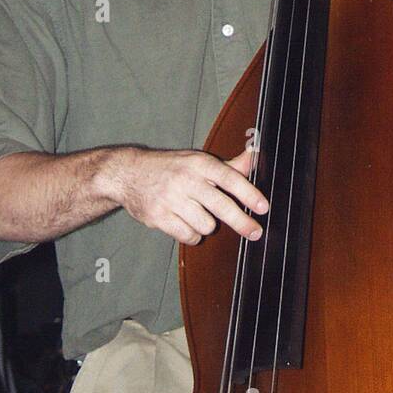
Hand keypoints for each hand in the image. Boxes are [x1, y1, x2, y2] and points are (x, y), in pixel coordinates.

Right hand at [105, 146, 268, 245]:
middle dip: (242, 222)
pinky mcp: (159, 217)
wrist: (128, 174)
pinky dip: (192, 234)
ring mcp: (171, 199)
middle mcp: (186, 180)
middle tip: (256, 232)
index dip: (248, 193)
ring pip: (206, 224)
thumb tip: (255, 156)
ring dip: (207, 225)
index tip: (263, 207)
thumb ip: (229, 166)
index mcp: (198, 164)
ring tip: (198, 214)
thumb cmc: (170, 168)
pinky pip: (188, 236)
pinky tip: (185, 223)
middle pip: (221, 206)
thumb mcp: (198, 160)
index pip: (229, 178)